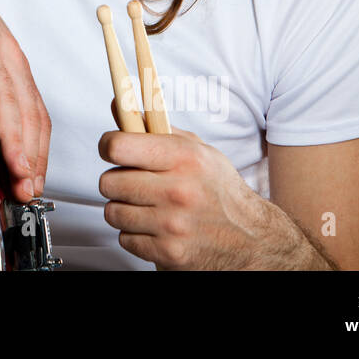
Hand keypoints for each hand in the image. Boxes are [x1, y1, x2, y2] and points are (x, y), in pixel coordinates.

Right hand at [0, 0, 50, 202]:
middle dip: (32, 154)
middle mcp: (3, 52)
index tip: (35, 178)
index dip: (40, 149)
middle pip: (29, 111)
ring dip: (12, 138)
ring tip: (13, 168)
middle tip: (29, 186)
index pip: (37, 111)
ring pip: (6, 98)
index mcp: (11, 56)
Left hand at [97, 98, 269, 268]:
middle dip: (116, 181)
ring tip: (145, 206)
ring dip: (124, 210)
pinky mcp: (168, 253)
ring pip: (113, 213)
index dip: (109, 145)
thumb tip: (119, 105)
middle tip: (133, 182)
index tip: (113, 149)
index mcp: (183, 158)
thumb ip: (153, 126)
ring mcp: (172, 225)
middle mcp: (178, 191)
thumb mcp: (194, 148)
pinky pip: (125, 239)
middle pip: (109, 182)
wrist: (250, 237)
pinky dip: (135, 235)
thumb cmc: (219, 188)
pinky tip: (154, 227)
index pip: (119, 146)